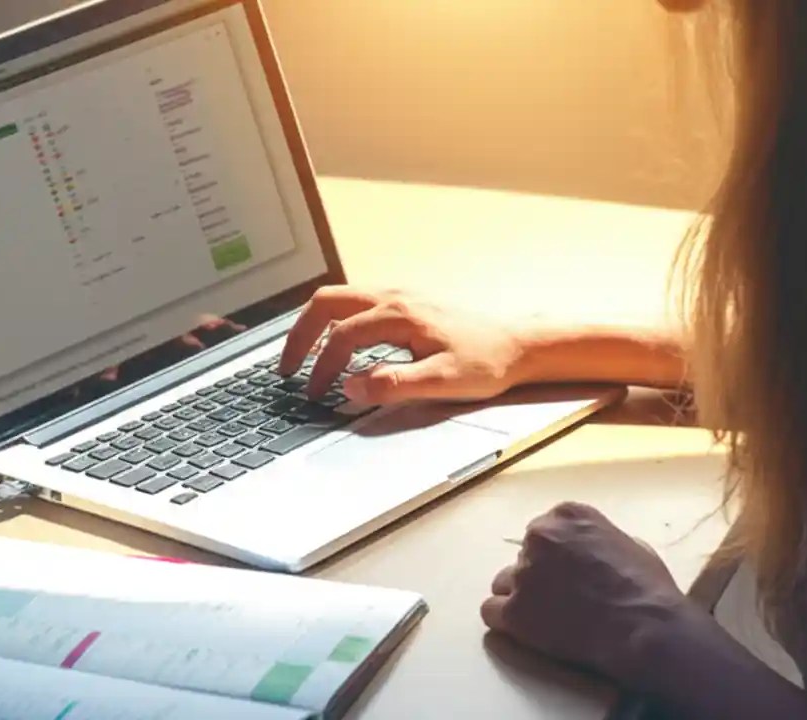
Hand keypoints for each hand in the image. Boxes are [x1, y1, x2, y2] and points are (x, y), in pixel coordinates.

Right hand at [278, 286, 527, 402]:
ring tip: (304, 358)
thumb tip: (351, 387)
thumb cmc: (486, 362)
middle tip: (287, 367)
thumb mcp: (443, 381)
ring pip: (339, 300)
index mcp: (398, 315)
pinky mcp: (404, 303)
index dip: (322, 368)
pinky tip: (338, 348)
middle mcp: (393, 297)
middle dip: (300, 335)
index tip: (315, 394)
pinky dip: (333, 323)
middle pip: (326, 303)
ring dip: (315, 327)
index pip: (341, 337)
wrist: (519, 344)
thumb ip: (394, 384)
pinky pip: (354, 304)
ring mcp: (398, 297)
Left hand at [481, 502, 691, 684]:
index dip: (556, 556)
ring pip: (505, 582)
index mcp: (566, 516)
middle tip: (563, 598)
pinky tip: (527, 630)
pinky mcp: (513, 610)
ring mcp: (522, 573)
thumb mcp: (632, 545)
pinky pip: (490, 611)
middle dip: (539, 575)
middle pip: (523, 556)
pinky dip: (505, 621)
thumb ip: (598, 540)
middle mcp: (538, 537)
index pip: (544, 532)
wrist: (644, 629)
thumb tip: (589, 550)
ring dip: (521, 597)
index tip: (570, 573)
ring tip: (548, 618)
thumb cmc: (648, 590)